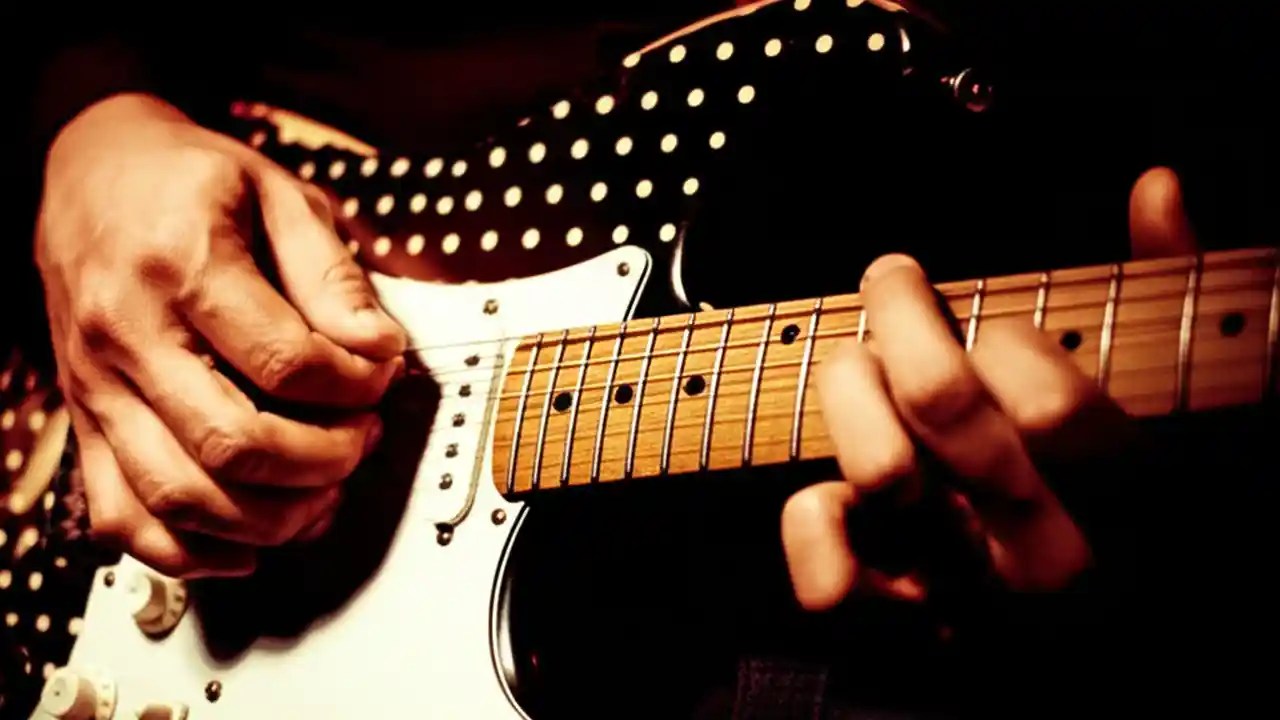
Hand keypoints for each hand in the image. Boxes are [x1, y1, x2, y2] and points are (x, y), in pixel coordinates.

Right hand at [36, 94, 406, 577]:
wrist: (88, 168)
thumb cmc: (187, 179)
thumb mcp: (278, 193)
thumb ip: (332, 274)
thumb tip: (378, 347)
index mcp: (181, 268)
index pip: (286, 363)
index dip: (356, 384)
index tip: (382, 374)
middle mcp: (127, 336)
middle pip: (233, 443)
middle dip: (325, 460)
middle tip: (362, 438)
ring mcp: (97, 388)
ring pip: (179, 497)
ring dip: (271, 516)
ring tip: (323, 490)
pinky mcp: (85, 422)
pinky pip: (124, 518)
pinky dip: (192, 552)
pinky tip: (250, 539)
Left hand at [781, 167, 1197, 610]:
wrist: (1084, 644)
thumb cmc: (1116, 504)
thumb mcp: (1171, 400)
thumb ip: (1164, 295)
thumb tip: (1157, 189)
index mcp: (1122, 495)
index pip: (1048, 402)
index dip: (1003, 342)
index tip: (983, 319)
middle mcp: (1042, 551)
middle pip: (943, 402)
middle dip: (901, 314)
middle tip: (893, 282)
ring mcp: (965, 592)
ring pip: (878, 467)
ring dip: (848, 392)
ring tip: (855, 368)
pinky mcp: (896, 628)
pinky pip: (830, 579)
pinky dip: (811, 522)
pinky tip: (831, 495)